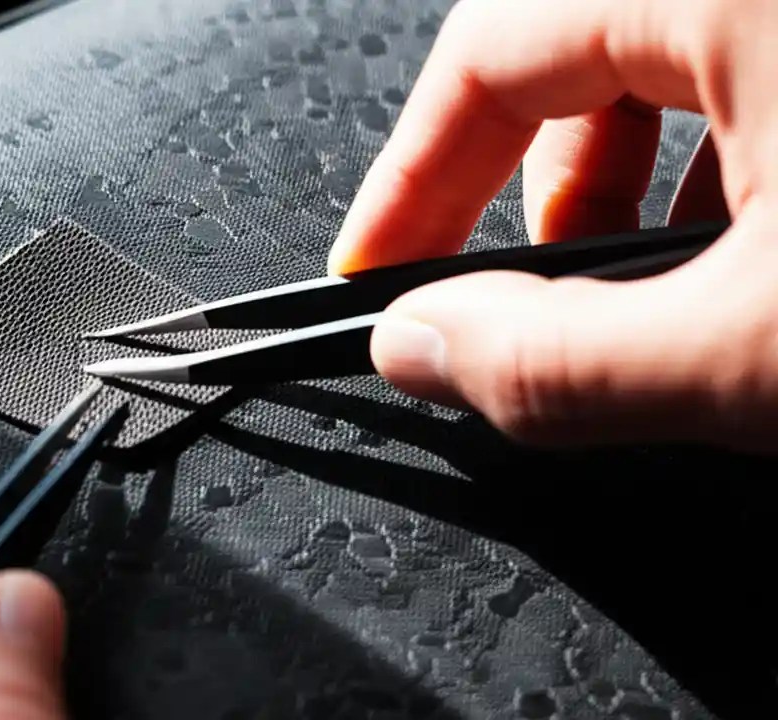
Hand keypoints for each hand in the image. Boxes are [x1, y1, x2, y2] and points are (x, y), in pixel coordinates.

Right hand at [329, 0, 776, 451]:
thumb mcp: (763, 349)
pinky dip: (735, 165)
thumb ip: (560, 357)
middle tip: (533, 310)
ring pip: (675, 61)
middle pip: (575, 55)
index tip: (375, 274)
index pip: (488, 52)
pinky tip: (765, 260)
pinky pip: (761, 67)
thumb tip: (422, 345)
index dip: (410, 183)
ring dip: (641, 189)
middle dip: (543, 200)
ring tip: (672, 297)